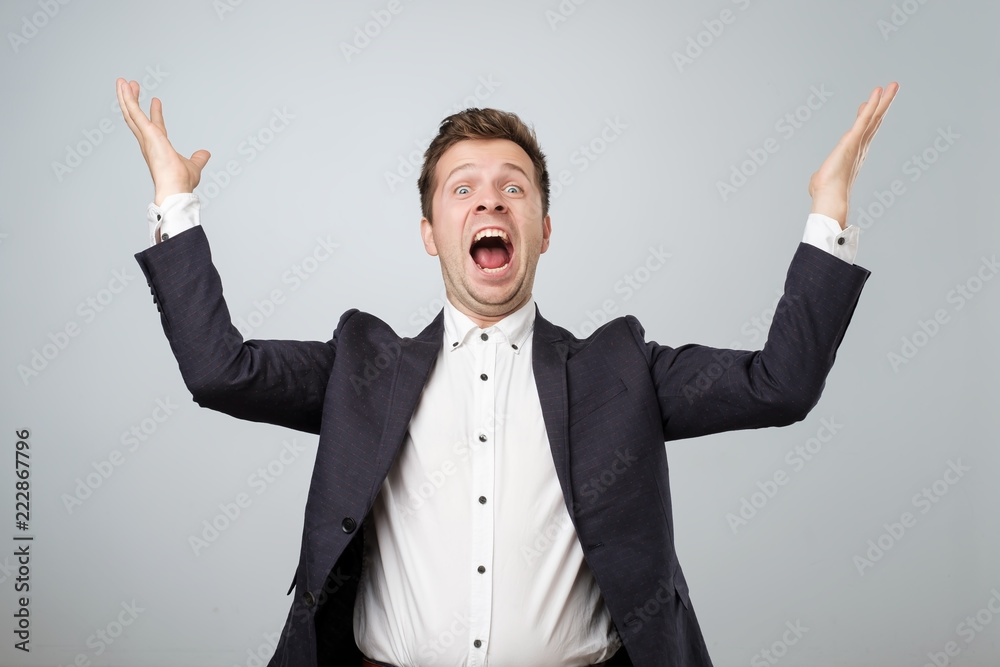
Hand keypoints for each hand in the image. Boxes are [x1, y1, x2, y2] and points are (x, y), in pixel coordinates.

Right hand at [116, 77, 210, 205]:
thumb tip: (205, 154)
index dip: (155, 114)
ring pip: (130, 113)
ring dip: (125, 96)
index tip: (156, 100)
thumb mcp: (194, 165)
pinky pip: (134, 113)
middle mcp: (148, 141)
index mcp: (157, 147)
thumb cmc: (181, 182)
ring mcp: (146, 137)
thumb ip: (198, 158)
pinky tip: (125, 86)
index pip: (154, 126)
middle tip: (131, 85)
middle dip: (133, 101)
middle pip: (136, 117)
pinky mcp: (147, 133)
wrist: (176, 188)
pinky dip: (128, 99)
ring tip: (122, 81)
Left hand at [809, 82, 898, 228]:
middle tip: (892, 88)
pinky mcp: (852, 140)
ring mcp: (858, 142)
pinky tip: (878, 92)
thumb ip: (825, 174)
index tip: (869, 104)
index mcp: (855, 153)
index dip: (869, 116)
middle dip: (883, 104)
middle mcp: (860, 146)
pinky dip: (872, 105)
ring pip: (873, 117)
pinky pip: (864, 119)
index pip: (864, 130)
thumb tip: (820, 180)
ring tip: (893, 85)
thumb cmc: (825, 192)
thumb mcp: (825, 178)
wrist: (829, 197)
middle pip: (875, 121)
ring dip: (883, 100)